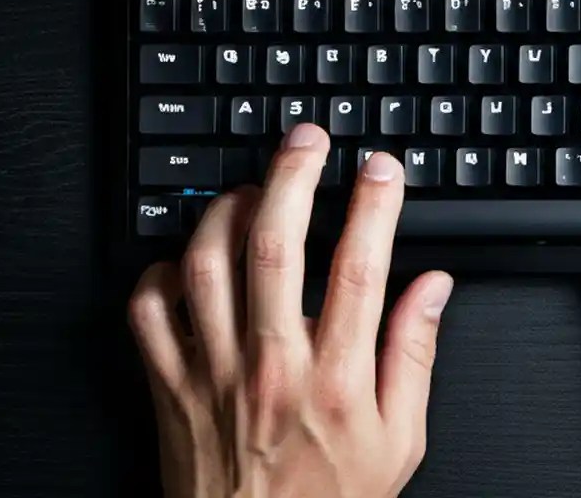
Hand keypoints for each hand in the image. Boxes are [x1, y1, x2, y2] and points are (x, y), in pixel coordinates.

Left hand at [129, 124, 453, 497]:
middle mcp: (271, 365)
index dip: (374, 205)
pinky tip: (189, 259)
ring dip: (227, 210)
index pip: (360, 267)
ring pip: (207, 264)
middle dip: (293, 176)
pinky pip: (148, 311)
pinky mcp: (168, 387)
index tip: (381, 169)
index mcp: (336, 378)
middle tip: (308, 140)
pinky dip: (161, 272)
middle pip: (276, 244)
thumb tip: (432, 290)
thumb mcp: (400, 440)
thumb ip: (414, 356)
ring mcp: (212, 372)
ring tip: (252, 188)